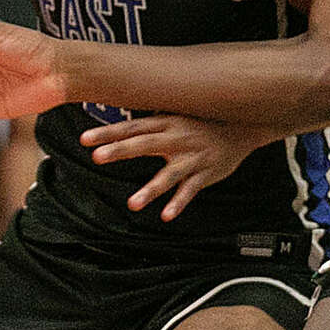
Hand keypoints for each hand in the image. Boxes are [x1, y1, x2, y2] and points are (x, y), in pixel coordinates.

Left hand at [80, 115, 273, 219]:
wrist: (244, 126)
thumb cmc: (204, 121)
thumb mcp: (178, 114)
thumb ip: (152, 121)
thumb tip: (122, 122)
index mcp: (166, 122)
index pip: (131, 127)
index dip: (108, 133)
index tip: (85, 139)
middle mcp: (177, 138)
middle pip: (144, 144)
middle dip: (120, 151)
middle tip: (97, 157)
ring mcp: (192, 157)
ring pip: (168, 175)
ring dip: (150, 190)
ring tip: (132, 204)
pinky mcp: (205, 173)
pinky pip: (190, 190)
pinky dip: (179, 203)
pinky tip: (166, 216)